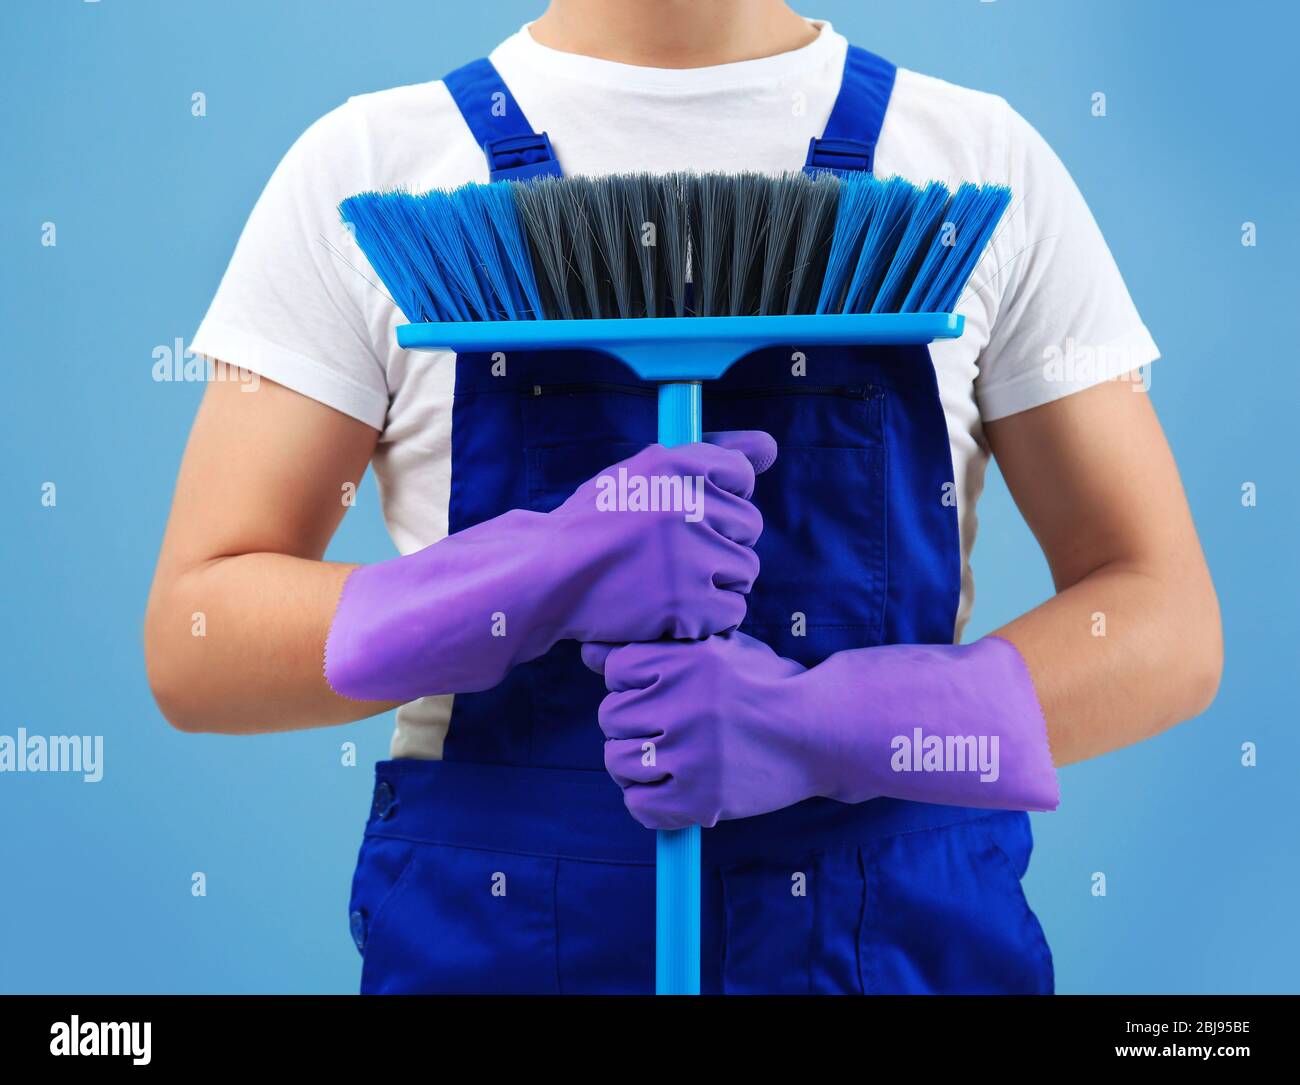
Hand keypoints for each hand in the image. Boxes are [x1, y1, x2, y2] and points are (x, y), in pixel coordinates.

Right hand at [547, 430, 776, 643]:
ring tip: (672, 583)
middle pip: (748, 525)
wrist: (545, 576)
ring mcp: (690, 557)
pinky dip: (708, 617)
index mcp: (674, 464)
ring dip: (717, 581)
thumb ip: (708, 457)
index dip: (722, 498)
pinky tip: (672, 610)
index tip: (695, 515)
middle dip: (721, 541)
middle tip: (678, 555)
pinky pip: (733, 610)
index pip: (740, 474)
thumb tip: (772, 445)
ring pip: (745, 569)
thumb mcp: (642, 473)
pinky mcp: (688, 605)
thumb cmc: (594, 524)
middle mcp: (686, 504)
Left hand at [582, 632, 1058, 829]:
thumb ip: (659, 650)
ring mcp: (691, 754)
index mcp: (687, 661)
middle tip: (663, 730)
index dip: (631, 682)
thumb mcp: (720, 649)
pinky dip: (648, 800)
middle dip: (633, 723)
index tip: (655, 692)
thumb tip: (590, 653)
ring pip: (619, 760)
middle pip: (612, 716)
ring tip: (665, 760)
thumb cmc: (769, 687)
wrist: (822, 732)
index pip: (616, 670)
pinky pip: (640, 804)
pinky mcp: (700, 798)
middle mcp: (684, 704)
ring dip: (636, 763)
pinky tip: (671, 789)